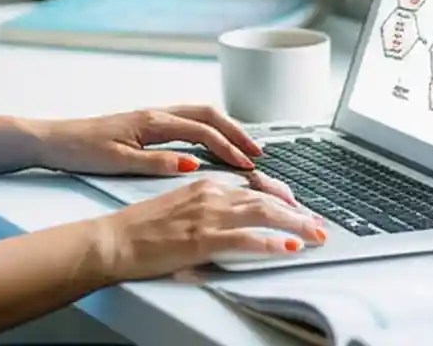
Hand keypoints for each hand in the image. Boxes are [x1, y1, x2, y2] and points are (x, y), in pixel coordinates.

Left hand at [38, 105, 262, 175]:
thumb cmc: (81, 149)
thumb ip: (155, 164)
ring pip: (199, 114)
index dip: (227, 148)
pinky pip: (186, 121)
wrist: (53, 139)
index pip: (201, 131)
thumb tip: (191, 167)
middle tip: (258, 152)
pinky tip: (213, 144)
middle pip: (208, 114)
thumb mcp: (117, 162)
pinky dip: (207, 130)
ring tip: (244, 147)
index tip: (248, 165)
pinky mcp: (146, 124)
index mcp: (151, 122)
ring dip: (224, 128)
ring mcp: (151, 116)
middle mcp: (155, 114)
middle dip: (236, 132)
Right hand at [91, 177, 328, 281]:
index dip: (283, 198)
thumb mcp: (179, 206)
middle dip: (298, 212)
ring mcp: (207, 217)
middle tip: (319, 226)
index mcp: (205, 185)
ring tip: (316, 235)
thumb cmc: (140, 228)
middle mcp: (210, 195)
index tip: (300, 210)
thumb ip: (208, 205)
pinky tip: (287, 247)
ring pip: (263, 214)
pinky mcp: (201, 240)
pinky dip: (270, 243)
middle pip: (266, 198)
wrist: (114, 240)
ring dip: (295, 224)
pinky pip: (245, 239)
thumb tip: (233, 214)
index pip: (255, 187)